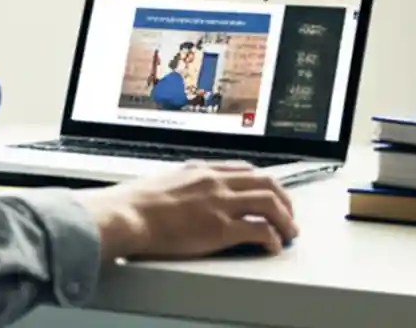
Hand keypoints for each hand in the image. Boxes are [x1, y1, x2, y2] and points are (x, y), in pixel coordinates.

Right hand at [74, 161, 297, 259]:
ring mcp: (220, 203)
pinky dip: (273, 239)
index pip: (244, 169)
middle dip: (284, 199)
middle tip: (288, 215)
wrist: (126, 214)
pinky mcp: (221, 228)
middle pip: (265, 182)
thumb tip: (184, 196)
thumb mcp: (162, 183)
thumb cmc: (134, 204)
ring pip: (270, 203)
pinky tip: (273, 246)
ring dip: (286, 219)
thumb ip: (181, 186)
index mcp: (201, 170)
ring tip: (289, 233)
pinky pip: (260, 230)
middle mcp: (215, 182)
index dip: (263, 183)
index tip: (269, 194)